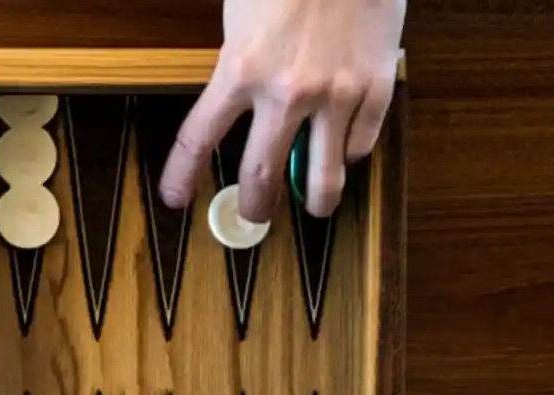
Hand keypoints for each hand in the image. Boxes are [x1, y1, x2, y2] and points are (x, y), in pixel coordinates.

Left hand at [159, 0, 405, 219]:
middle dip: (256, 204)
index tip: (177, 198)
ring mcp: (335, 94)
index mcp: (240, 70)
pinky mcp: (376, 87)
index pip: (198, 138)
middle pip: (260, 174)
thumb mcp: (243, 18)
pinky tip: (345, 149)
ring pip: (323, 176)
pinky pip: (361, 142)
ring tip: (317, 207)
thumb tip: (241, 107)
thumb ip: (239, 68)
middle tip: (255, 215)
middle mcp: (286, 92)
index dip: (182, 175)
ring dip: (317, 200)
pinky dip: (350, 151)